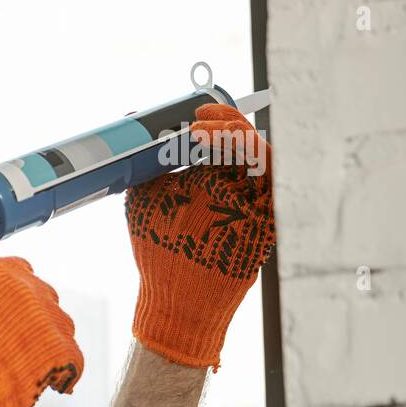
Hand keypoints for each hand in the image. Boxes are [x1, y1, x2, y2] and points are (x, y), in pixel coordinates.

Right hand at [0, 256, 82, 406]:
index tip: (1, 307)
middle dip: (27, 317)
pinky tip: (46, 382)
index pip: (14, 269)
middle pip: (39, 296)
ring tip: (24, 363)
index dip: (7, 291)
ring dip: (45, 341)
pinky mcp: (60, 353)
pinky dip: (61, 372)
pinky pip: (72, 360)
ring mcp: (46, 321)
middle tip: (10, 339)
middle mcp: (24, 289)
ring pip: (59, 325)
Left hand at [125, 103, 275, 368]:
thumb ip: (143, 161)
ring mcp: (253, 204)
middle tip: (198, 121)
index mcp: (212, 178)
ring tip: (203, 135)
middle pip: (248, 141)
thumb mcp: (145, 198)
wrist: (172, 296)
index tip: (195, 110)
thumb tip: (130, 120)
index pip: (226, 137)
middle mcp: (237, 188)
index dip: (218, 117)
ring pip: (264, 157)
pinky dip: (258, 162)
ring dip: (238, 138)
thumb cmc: (158, 249)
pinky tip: (228, 157)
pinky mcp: (266, 221)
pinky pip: (276, 184)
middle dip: (226, 122)